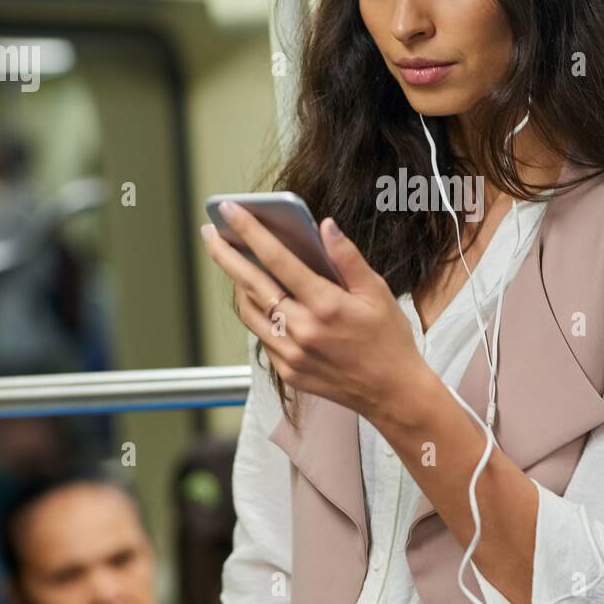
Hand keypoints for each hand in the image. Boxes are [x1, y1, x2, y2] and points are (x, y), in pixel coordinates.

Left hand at [201, 203, 425, 420]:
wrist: (393, 393)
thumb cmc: (389, 341)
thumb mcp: (377, 292)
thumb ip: (348, 258)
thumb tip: (326, 226)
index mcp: (326, 305)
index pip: (278, 259)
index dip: (250, 231)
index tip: (231, 210)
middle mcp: (303, 330)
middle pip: (250, 284)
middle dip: (225, 254)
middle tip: (210, 232)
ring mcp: (291, 354)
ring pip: (249, 311)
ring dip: (236, 284)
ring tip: (233, 263)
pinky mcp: (287, 371)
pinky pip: (261, 336)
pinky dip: (256, 312)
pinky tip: (259, 298)